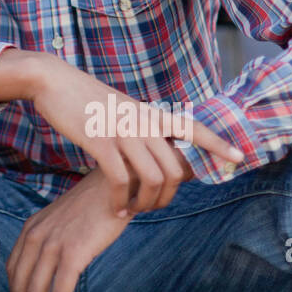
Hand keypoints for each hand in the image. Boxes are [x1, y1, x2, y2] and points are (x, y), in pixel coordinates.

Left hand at [6, 167, 129, 291]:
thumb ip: (48, 238)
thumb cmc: (91, 206)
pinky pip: (61, 288)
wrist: (112, 185)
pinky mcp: (74, 252)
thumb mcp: (59, 220)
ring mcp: (54, 244)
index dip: (15, 289)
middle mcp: (36, 235)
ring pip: (36, 288)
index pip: (13, 269)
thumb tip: (45, 266)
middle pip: (20, 281)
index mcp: (31, 228)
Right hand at [28, 55, 240, 216]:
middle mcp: (142, 121)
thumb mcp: (119, 107)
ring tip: (131, 211)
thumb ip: (138, 124)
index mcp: (148, 113)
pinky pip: (122, 180)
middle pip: (174, 168)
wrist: (52, 80)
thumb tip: (150, 144)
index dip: (217, 143)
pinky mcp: (101, 140)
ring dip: (145, 202)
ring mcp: (123, 129)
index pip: (192, 127)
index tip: (239, 156)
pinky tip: (114, 209)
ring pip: (153, 177)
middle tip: (150, 208)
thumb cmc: (82, 97)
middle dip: (167, 197)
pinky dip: (121, 200)